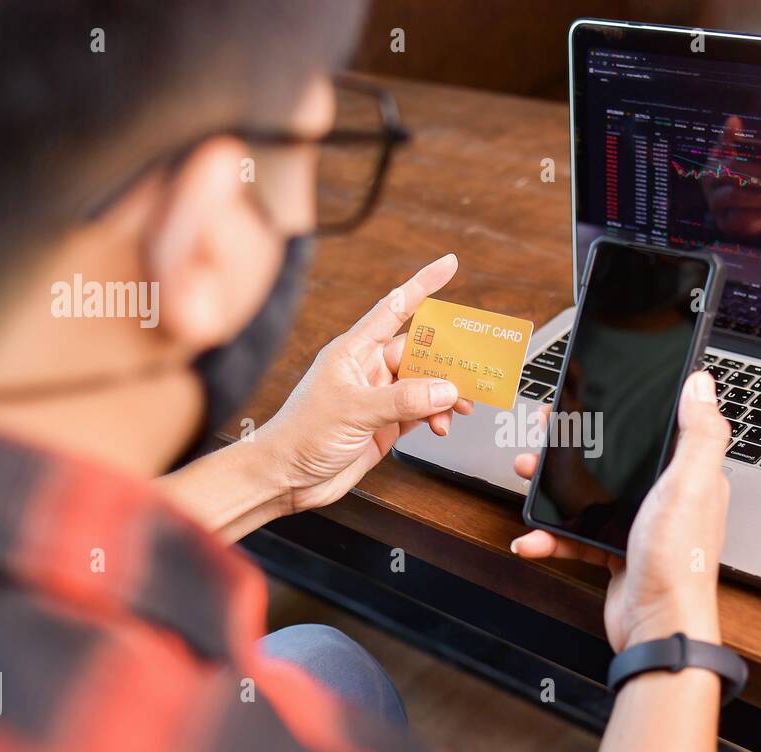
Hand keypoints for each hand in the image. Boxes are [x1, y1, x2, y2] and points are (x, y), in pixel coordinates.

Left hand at [255, 253, 472, 512]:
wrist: (285, 477)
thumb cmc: (301, 434)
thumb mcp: (356, 410)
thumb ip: (404, 399)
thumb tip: (446, 389)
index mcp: (354, 351)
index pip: (395, 308)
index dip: (423, 284)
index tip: (450, 265)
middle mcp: (368, 369)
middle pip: (420, 351)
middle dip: (448, 360)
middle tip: (475, 366)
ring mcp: (378, 397)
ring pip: (425, 384)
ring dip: (445, 394)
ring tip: (461, 406)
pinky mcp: (385, 424)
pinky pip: (422, 411)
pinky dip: (437, 416)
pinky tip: (442, 425)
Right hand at [510, 370, 730, 652]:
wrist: (657, 627)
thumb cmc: (678, 562)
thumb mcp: (690, 485)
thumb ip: (698, 432)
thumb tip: (701, 384)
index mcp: (689, 476)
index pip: (653, 430)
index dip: (622, 413)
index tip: (587, 400)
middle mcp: (665, 500)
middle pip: (612, 461)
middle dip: (572, 449)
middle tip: (543, 438)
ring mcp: (638, 528)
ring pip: (587, 496)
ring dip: (553, 489)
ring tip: (528, 479)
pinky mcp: (615, 554)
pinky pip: (575, 536)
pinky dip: (550, 537)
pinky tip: (532, 537)